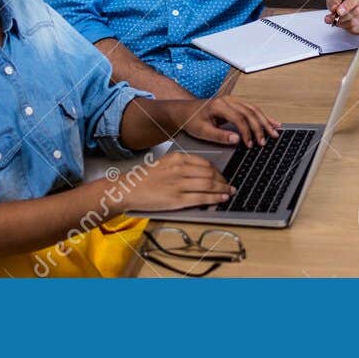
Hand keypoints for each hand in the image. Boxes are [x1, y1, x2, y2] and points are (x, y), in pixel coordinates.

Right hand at [118, 152, 234, 212]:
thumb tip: (200, 172)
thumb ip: (181, 166)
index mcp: (177, 158)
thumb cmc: (145, 179)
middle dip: (223, 179)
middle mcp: (179, 169)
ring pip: (209, 184)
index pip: (204, 162)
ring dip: (222, 189)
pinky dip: (215, 198)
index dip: (217, 170)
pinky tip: (222, 198)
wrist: (128, 189)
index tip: (222, 174)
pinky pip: (201, 198)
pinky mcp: (177, 199)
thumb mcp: (164, 164)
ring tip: (229, 191)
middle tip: (229, 184)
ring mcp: (179, 184)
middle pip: (209, 173)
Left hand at [172, 95, 280, 146]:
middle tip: (265, 141)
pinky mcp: (235, 104)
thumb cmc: (191, 120)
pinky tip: (272, 122)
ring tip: (275, 132)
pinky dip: (262, 116)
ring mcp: (232, 100)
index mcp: (219, 105)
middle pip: (249, 112)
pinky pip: (252, 109)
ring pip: (253, 109)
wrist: (184, 111)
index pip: (238, 118)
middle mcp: (228, 100)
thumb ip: (219, 136)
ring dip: (265, 121)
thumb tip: (236, 139)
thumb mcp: (202, 131)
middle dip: (259, 127)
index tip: (249, 144)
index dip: (246, 131)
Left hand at [325, 0, 358, 32]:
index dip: (348, 5)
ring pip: (358, 22)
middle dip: (344, 17)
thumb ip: (333, 1)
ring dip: (344, 23)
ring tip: (336, 21)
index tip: (338, 11)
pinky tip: (344, 24)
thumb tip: (334, 9)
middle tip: (334, 18)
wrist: (346, 1)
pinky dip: (349, 28)